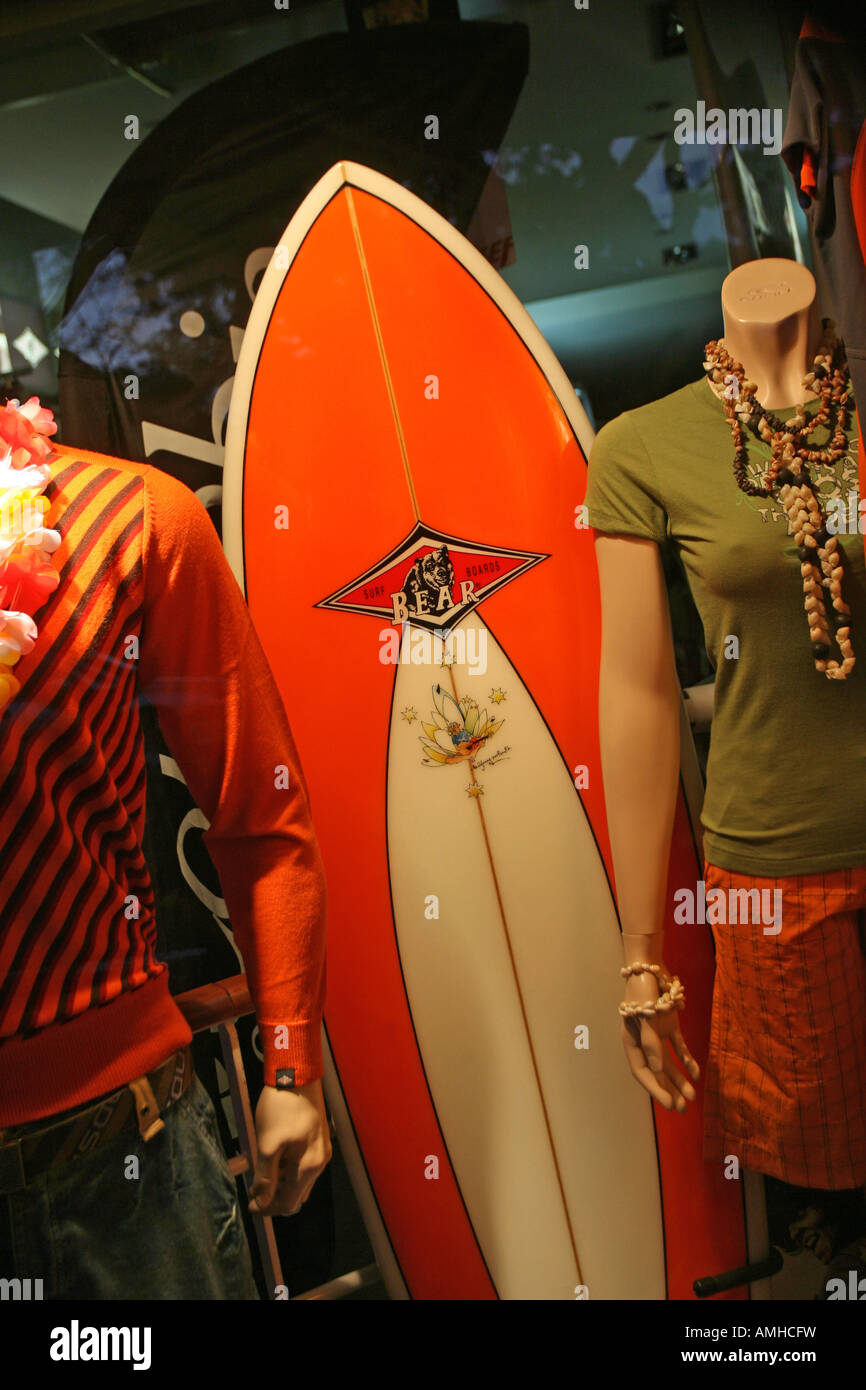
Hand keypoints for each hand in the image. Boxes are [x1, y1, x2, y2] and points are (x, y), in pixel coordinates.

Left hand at [248, 1078, 332, 1216]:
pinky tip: (274, 1160)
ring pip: (300, 1180)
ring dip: (281, 1183)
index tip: (250, 1205)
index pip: (289, 1202)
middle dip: (274, 1198)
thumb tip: (260, 1202)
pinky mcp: (318, 1140)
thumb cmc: (281, 1109)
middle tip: (253, 1192)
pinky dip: (288, 1170)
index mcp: (310, 1166)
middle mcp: (321, 1162)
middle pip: (297, 1194)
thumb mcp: (267, 1145)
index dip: (268, 1208)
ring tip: (260, 1175)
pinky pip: (303, 1165)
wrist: (296, 1075)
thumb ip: (265, 1177)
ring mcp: (321, 1150)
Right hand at [620, 965, 699, 1112]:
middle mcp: (643, 1041)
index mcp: (630, 1041)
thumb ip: (651, 1042)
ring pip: (669, 1062)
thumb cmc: (641, 989)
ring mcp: (657, 1033)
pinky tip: (696, 1074)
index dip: (655, 1089)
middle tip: (682, 1109)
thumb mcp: (644, 1015)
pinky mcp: (669, 1025)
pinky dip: (687, 1060)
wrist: (650, 965)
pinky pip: (679, 1047)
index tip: (669, 1104)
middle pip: (656, 1071)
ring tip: (692, 1097)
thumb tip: (658, 1070)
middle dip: (669, 1090)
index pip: (642, 1071)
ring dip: (679, 1079)